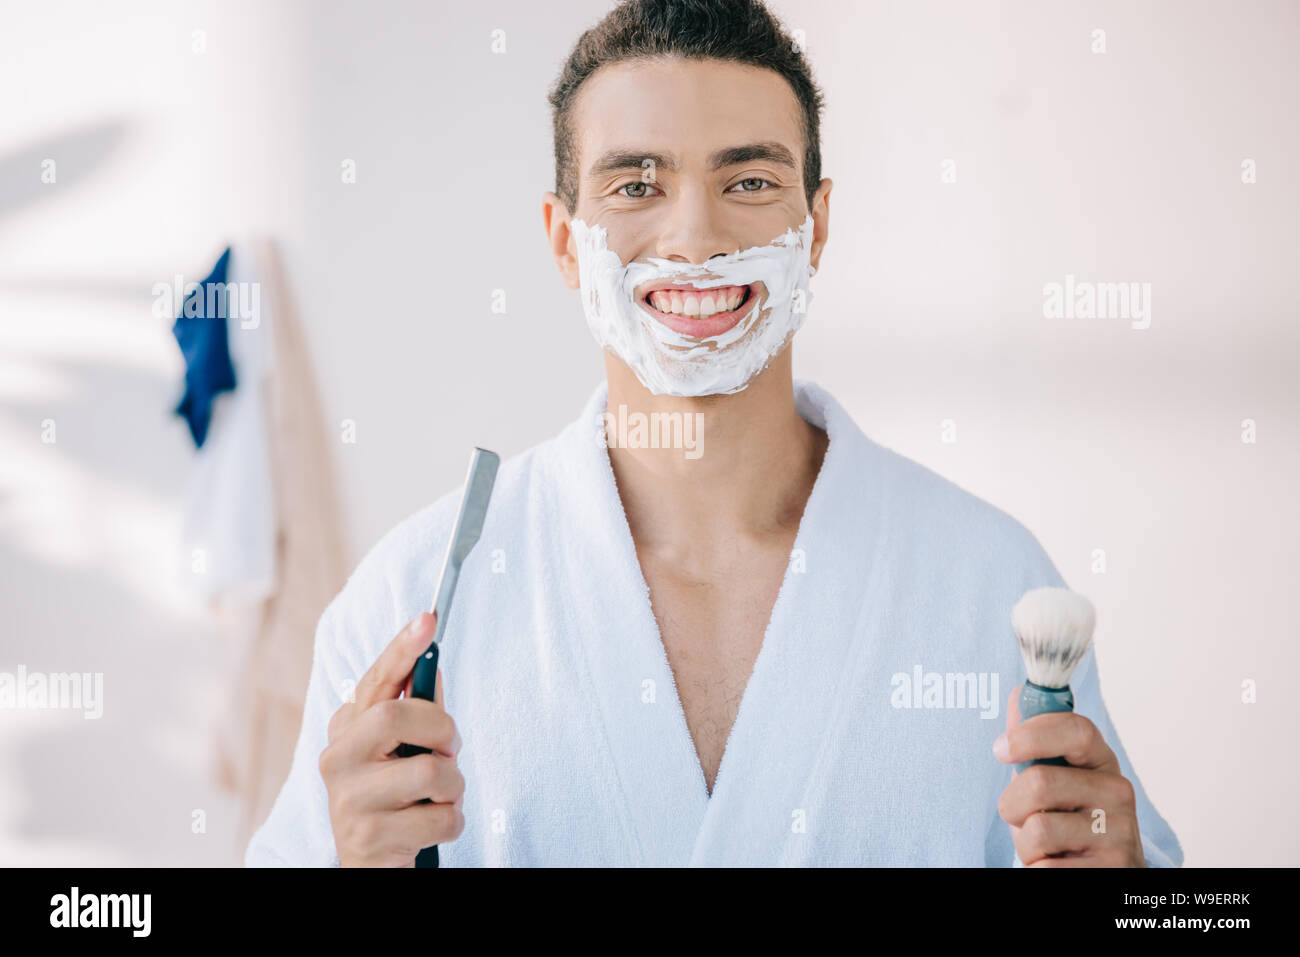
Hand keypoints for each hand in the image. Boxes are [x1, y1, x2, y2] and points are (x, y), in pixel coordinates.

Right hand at [320, 612, 464, 866]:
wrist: (373, 866)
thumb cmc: (395, 799)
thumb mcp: (406, 750)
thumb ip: (418, 710)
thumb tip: (433, 664)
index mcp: (347, 729)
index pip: (375, 681)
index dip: (402, 649)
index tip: (427, 619)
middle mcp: (336, 758)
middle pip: (397, 715)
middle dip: (442, 730)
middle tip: (449, 751)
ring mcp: (346, 800)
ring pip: (431, 770)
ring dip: (454, 786)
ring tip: (438, 799)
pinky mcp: (365, 840)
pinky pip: (440, 818)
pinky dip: (451, 823)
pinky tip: (429, 829)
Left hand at [993, 685, 1144, 866]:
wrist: (1100, 869)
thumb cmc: (1065, 817)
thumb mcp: (1052, 776)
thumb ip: (1034, 740)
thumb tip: (1017, 694)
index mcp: (1101, 760)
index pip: (1077, 730)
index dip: (1032, 734)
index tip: (1000, 749)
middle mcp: (1118, 793)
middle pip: (1040, 782)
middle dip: (1011, 803)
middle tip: (1021, 816)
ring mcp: (1120, 834)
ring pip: (1038, 829)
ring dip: (1024, 843)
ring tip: (1044, 846)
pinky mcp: (1112, 871)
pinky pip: (1045, 868)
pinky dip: (1037, 867)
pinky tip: (1057, 865)